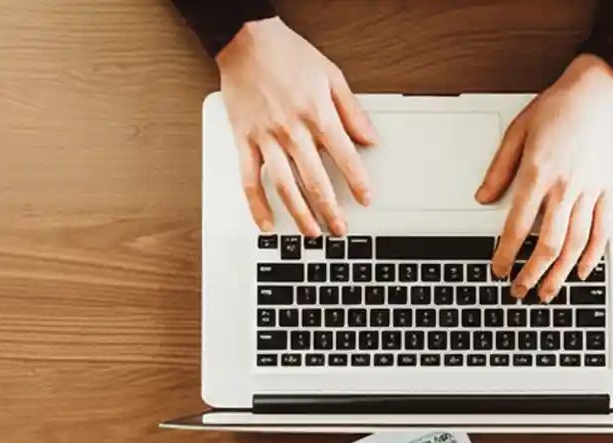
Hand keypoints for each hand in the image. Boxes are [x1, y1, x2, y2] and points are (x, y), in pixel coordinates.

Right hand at [217, 18, 376, 235]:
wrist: (246, 39)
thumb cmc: (288, 54)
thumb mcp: (332, 76)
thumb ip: (352, 111)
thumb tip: (370, 139)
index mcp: (317, 115)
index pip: (344, 157)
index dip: (357, 182)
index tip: (366, 199)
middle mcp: (292, 130)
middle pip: (315, 180)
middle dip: (330, 209)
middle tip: (340, 229)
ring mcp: (265, 137)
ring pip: (285, 186)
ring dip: (300, 214)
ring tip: (312, 232)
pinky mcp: (243, 140)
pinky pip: (249, 179)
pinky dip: (257, 205)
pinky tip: (266, 223)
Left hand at [477, 54, 612, 300]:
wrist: (603, 88)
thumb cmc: (562, 104)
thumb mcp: (519, 130)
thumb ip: (499, 168)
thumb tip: (482, 197)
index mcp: (538, 173)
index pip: (518, 227)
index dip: (506, 254)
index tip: (498, 269)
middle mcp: (565, 186)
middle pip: (547, 244)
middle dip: (531, 274)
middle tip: (520, 291)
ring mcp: (591, 190)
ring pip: (575, 244)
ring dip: (559, 274)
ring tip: (548, 292)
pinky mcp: (611, 189)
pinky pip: (602, 230)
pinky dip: (592, 256)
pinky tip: (581, 271)